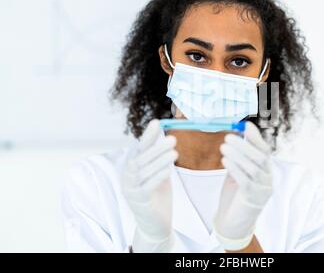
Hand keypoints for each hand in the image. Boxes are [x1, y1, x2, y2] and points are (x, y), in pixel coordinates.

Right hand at [121, 119, 177, 251]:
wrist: (155, 223)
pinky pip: (147, 187)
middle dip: (156, 148)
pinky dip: (158, 177)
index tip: (156, 122)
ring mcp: (131, 190)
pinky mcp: (139, 202)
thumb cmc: (157, 196)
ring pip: (143, 172)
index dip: (147, 136)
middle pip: (140, 159)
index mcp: (131, 168)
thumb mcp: (157, 173)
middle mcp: (127, 177)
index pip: (138, 148)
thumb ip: (158, 158)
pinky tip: (169, 170)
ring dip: (159, 160)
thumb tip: (166, 137)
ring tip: (175, 152)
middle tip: (172, 139)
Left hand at [214, 122, 272, 250]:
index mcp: (266, 170)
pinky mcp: (252, 199)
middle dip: (244, 145)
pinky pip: (245, 181)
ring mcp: (262, 190)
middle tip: (228, 137)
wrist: (234, 221)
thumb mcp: (239, 171)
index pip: (265, 150)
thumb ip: (240, 156)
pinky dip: (235, 168)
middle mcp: (268, 179)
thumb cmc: (236, 193)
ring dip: (237, 155)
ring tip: (223, 147)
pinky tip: (225, 160)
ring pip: (253, 169)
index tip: (245, 125)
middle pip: (260, 158)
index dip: (255, 137)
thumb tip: (238, 134)